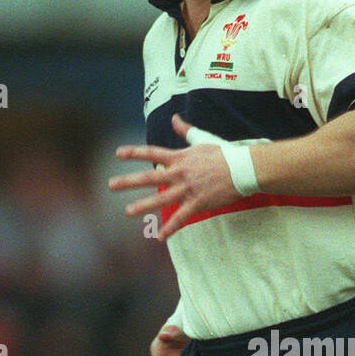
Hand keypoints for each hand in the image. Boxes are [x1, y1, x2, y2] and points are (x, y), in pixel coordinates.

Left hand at [110, 114, 238, 239]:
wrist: (243, 169)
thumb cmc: (224, 154)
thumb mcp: (202, 139)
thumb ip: (186, 131)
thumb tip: (175, 118)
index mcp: (179, 157)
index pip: (151, 152)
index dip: (134, 153)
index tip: (118, 154)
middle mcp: (179, 173)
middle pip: (149, 177)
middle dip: (128, 181)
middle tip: (111, 185)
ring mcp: (187, 189)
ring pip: (161, 199)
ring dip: (143, 206)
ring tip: (128, 211)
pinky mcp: (198, 204)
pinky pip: (181, 218)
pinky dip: (170, 228)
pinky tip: (159, 237)